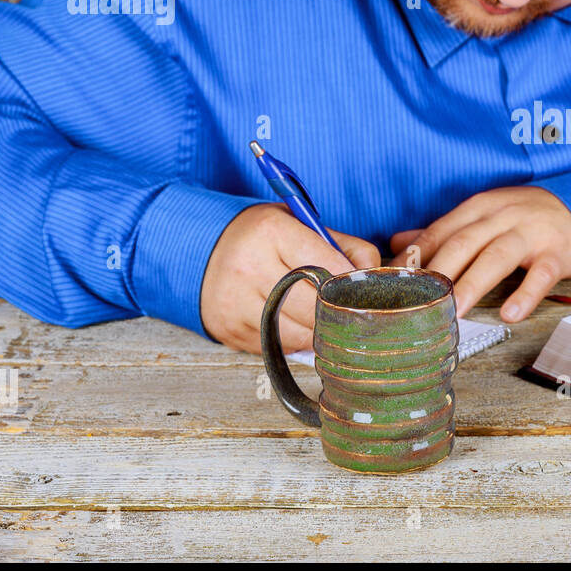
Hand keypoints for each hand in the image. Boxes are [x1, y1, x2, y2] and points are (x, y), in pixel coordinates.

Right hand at [200, 202, 380, 353]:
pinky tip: (292, 324)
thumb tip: (373, 274)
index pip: (328, 266)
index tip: (361, 290)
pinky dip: (293, 340)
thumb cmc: (261, 237)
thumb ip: (341, 245)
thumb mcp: (298, 224)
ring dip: (317, 331)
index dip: (350, 282)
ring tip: (320, 318)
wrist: (197, 250)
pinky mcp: (228, 330)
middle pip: (314, 307)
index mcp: (271, 232)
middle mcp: (249, 267)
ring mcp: (235, 302)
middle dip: (336, 312)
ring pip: (298, 334)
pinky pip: (277, 346)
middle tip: (348, 311)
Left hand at [387, 186, 570, 322]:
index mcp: (479, 207)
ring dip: (473, 284)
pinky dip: (525, 295)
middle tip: (419, 302)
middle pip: (464, 242)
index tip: (396, 283)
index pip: (441, 231)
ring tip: (454, 312)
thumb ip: (443, 230)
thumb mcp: (483, 215)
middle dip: (439, 272)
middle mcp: (503, 216)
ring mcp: (531, 233)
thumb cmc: (523, 218)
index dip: (417, 257)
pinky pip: (540, 275)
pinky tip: (510, 315)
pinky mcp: (557, 253)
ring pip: (497, 257)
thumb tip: (398, 244)